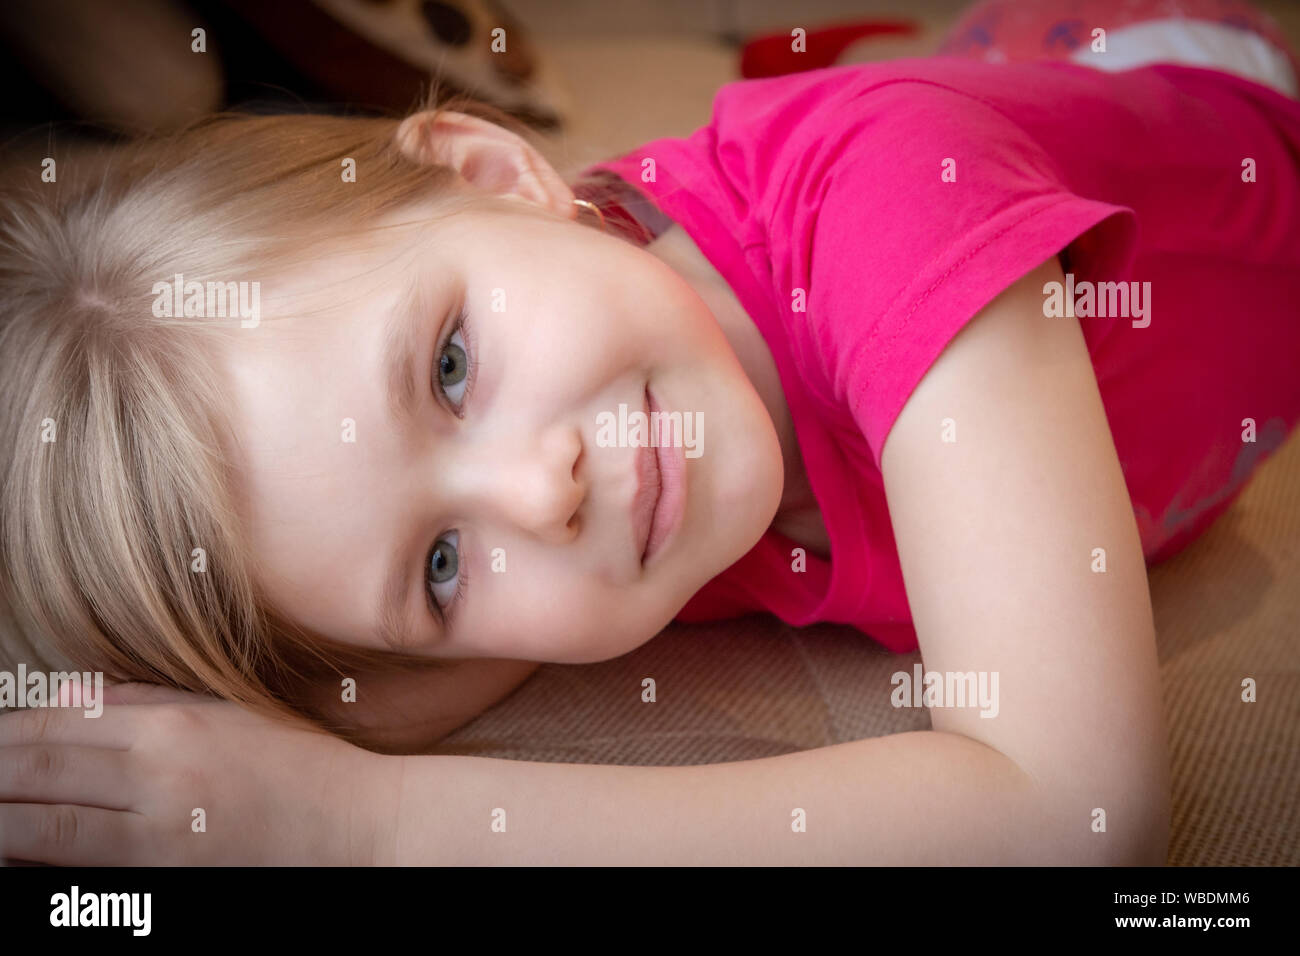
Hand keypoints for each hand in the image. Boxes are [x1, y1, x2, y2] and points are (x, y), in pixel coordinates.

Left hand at [0, 682, 401, 864]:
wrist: (359, 824)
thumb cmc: (299, 764)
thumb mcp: (226, 714)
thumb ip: (142, 702)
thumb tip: (62, 699)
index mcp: (171, 727)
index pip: (52, 726)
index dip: (1, 737)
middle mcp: (158, 777)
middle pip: (34, 774)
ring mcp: (159, 839)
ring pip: (42, 831)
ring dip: (0, 824)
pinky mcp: (168, 884)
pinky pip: (83, 878)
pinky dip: (42, 862)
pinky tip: (23, 851)